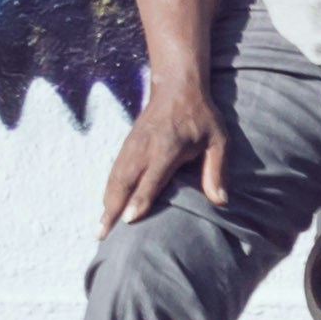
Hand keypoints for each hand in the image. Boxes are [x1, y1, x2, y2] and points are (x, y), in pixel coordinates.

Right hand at [98, 73, 241, 232]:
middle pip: (124, 181)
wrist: (176, 86)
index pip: (151, 177)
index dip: (140, 199)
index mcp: (167, 147)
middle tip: (102, 233)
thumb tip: (220, 200)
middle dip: (112, 208)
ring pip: (115, 176)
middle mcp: (145, 147)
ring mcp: (133, 145)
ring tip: (99, 227)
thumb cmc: (201, 115)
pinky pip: (115, 170)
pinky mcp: (128, 144)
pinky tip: (106, 205)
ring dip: (106, 202)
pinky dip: (108, 189)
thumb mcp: (218, 139)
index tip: (129, 220)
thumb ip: (217, 169)